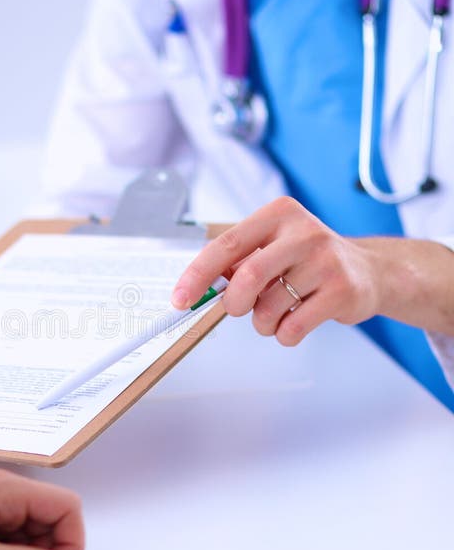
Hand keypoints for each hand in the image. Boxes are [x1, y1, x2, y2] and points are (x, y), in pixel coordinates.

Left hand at [172, 197, 381, 346]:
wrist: (369, 271)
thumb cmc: (307, 261)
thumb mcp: (273, 248)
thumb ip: (237, 264)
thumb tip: (196, 290)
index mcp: (278, 214)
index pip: (226, 245)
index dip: (198, 275)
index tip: (180, 300)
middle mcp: (304, 232)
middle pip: (248, 277)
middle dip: (235, 303)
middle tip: (240, 309)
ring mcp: (326, 260)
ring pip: (270, 307)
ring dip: (262, 323)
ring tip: (275, 315)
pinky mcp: (342, 290)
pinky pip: (293, 327)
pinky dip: (283, 335)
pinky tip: (294, 323)